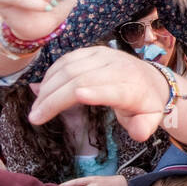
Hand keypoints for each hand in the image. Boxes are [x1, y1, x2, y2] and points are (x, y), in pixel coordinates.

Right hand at [28, 45, 167, 139]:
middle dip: (56, 98)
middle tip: (36, 117)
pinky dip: (51, 74)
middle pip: (82, 79)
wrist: (151, 79)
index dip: (97, 92)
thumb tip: (138, 133)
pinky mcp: (93, 51)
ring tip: (36, 108)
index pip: (114, 89)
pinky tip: (42, 90)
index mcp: (133, 88)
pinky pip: (67, 60)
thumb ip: (144, 128)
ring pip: (70, 67)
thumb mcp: (151, 119)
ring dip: (48, 87)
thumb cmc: (146, 103)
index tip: (78, 96)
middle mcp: (118, 68)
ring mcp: (104, 56)